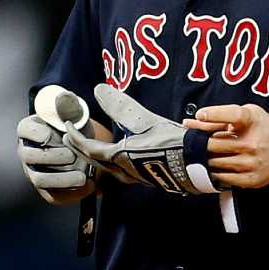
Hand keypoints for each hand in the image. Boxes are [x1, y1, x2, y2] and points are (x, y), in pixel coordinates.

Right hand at [18, 86, 97, 205]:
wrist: (88, 151)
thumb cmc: (78, 129)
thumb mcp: (76, 115)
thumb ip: (70, 106)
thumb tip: (65, 96)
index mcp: (30, 130)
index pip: (23, 129)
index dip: (40, 132)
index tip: (60, 133)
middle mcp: (27, 152)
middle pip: (29, 156)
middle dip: (52, 157)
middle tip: (73, 156)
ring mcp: (34, 172)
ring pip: (39, 180)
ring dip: (62, 178)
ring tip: (83, 176)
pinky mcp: (48, 190)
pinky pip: (53, 196)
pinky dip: (72, 194)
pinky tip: (91, 186)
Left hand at [63, 85, 211, 195]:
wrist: (201, 165)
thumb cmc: (173, 143)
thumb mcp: (146, 121)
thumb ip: (121, 106)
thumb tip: (98, 89)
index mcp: (121, 158)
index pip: (89, 149)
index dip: (76, 138)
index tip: (66, 127)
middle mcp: (127, 172)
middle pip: (96, 163)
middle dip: (81, 150)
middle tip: (71, 138)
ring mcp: (140, 178)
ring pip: (111, 170)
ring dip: (98, 158)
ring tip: (93, 148)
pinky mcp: (153, 180)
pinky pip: (125, 172)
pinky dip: (115, 163)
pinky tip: (122, 157)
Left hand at [190, 102, 268, 189]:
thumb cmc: (264, 128)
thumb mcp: (247, 114)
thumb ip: (218, 117)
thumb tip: (189, 123)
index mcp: (252, 121)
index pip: (231, 115)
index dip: (213, 114)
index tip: (199, 116)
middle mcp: (253, 142)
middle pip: (215, 143)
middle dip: (202, 143)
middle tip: (197, 143)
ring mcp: (252, 162)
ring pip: (216, 162)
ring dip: (207, 159)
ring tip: (208, 154)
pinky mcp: (252, 178)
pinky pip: (224, 177)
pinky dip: (216, 172)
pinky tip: (217, 166)